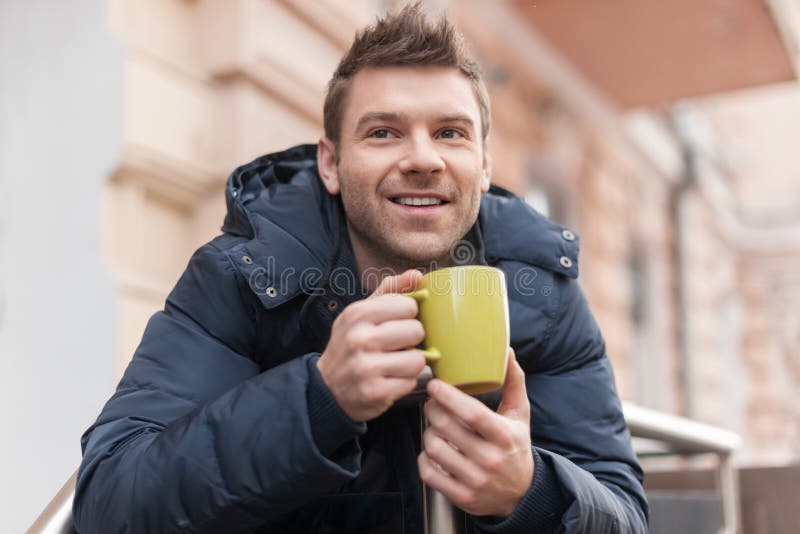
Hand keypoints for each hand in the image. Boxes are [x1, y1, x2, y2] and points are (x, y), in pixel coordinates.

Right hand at [317, 270, 427, 421]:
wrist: (327, 386)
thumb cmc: (350, 344)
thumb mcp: (362, 313)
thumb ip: (390, 291)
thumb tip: (417, 275)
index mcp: (357, 314)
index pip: (408, 305)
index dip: (408, 315)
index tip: (398, 322)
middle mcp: (359, 339)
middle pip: (416, 331)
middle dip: (412, 340)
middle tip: (398, 345)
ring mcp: (366, 367)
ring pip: (418, 359)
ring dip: (412, 363)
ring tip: (396, 363)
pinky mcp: (375, 392)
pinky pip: (411, 382)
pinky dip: (405, 382)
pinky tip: (391, 379)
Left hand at [418, 348, 533, 517]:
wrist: (522, 494)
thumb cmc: (515, 447)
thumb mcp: (520, 415)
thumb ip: (513, 382)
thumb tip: (508, 351)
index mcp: (505, 437)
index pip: (472, 414)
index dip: (449, 397)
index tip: (434, 385)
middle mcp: (490, 460)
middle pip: (448, 428)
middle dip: (432, 410)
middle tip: (431, 403)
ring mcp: (475, 481)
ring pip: (434, 448)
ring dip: (428, 433)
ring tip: (435, 427)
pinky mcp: (462, 497)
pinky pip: (429, 473)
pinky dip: (424, 458)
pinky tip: (432, 450)